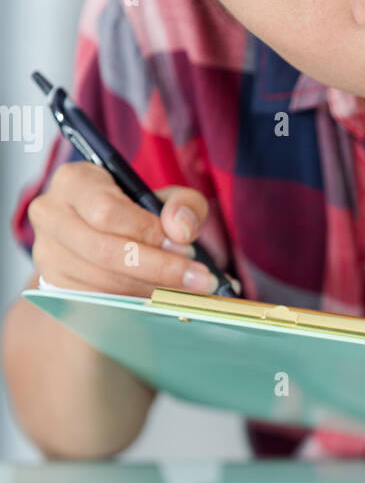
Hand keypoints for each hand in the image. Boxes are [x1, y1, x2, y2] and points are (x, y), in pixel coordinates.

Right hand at [28, 161, 230, 296]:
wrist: (106, 238)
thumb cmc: (137, 212)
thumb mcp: (166, 199)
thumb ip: (184, 205)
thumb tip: (180, 229)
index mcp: (74, 180)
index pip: (107, 210)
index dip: (148, 232)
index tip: (185, 246)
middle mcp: (50, 214)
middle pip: (104, 250)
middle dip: (157, 267)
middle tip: (198, 278)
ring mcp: (47, 253)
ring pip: (101, 281)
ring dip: (151, 290)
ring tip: (188, 290)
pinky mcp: (54, 284)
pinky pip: (97, 300)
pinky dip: (135, 302)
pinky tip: (163, 299)